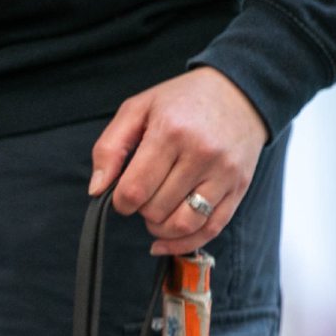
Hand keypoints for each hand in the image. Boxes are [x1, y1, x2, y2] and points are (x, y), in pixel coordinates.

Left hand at [89, 67, 268, 256]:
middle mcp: (201, 153)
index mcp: (171, 132)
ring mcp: (224, 173)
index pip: (135, 190)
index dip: (120, 201)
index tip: (122, 193)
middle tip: (145, 192)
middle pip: (156, 210)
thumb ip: (109, 147)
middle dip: (142, 209)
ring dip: (160, 229)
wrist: (239, 92)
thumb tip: (96, 190)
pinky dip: (184, 243)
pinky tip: (165, 241)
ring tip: (155, 214)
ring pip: (183, 225)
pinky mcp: (238, 188)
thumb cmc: (181, 101)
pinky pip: (210, 230)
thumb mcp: (137, 109)